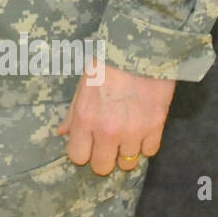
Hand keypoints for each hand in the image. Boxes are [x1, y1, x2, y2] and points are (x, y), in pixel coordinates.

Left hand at [57, 61, 175, 174]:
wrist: (139, 49)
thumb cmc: (106, 63)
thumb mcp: (83, 85)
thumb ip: (72, 113)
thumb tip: (62, 133)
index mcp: (85, 118)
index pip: (77, 157)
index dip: (82, 152)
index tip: (88, 145)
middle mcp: (107, 130)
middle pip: (102, 167)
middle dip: (104, 158)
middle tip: (108, 145)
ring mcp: (132, 131)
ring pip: (128, 163)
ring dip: (126, 151)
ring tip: (127, 134)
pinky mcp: (155, 127)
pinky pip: (149, 152)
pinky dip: (146, 144)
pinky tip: (142, 130)